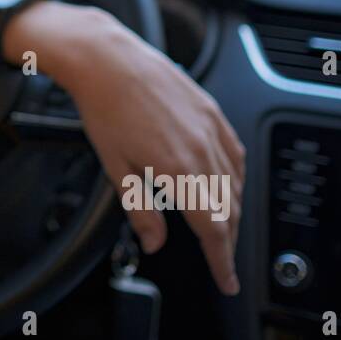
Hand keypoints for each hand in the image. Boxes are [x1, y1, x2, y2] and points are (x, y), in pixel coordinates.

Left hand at [11, 2, 245, 295]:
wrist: (107, 60)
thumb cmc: (105, 108)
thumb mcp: (116, 168)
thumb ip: (141, 211)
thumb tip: (154, 241)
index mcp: (179, 169)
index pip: (213, 228)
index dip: (221, 260)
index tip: (226, 280)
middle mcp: (203, 149)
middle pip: (228, 209)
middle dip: (227, 240)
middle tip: (220, 261)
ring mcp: (211, 127)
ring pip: (235, 183)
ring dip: (232, 211)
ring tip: (221, 229)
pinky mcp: (212, 111)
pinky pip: (234, 153)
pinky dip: (235, 177)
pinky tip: (227, 185)